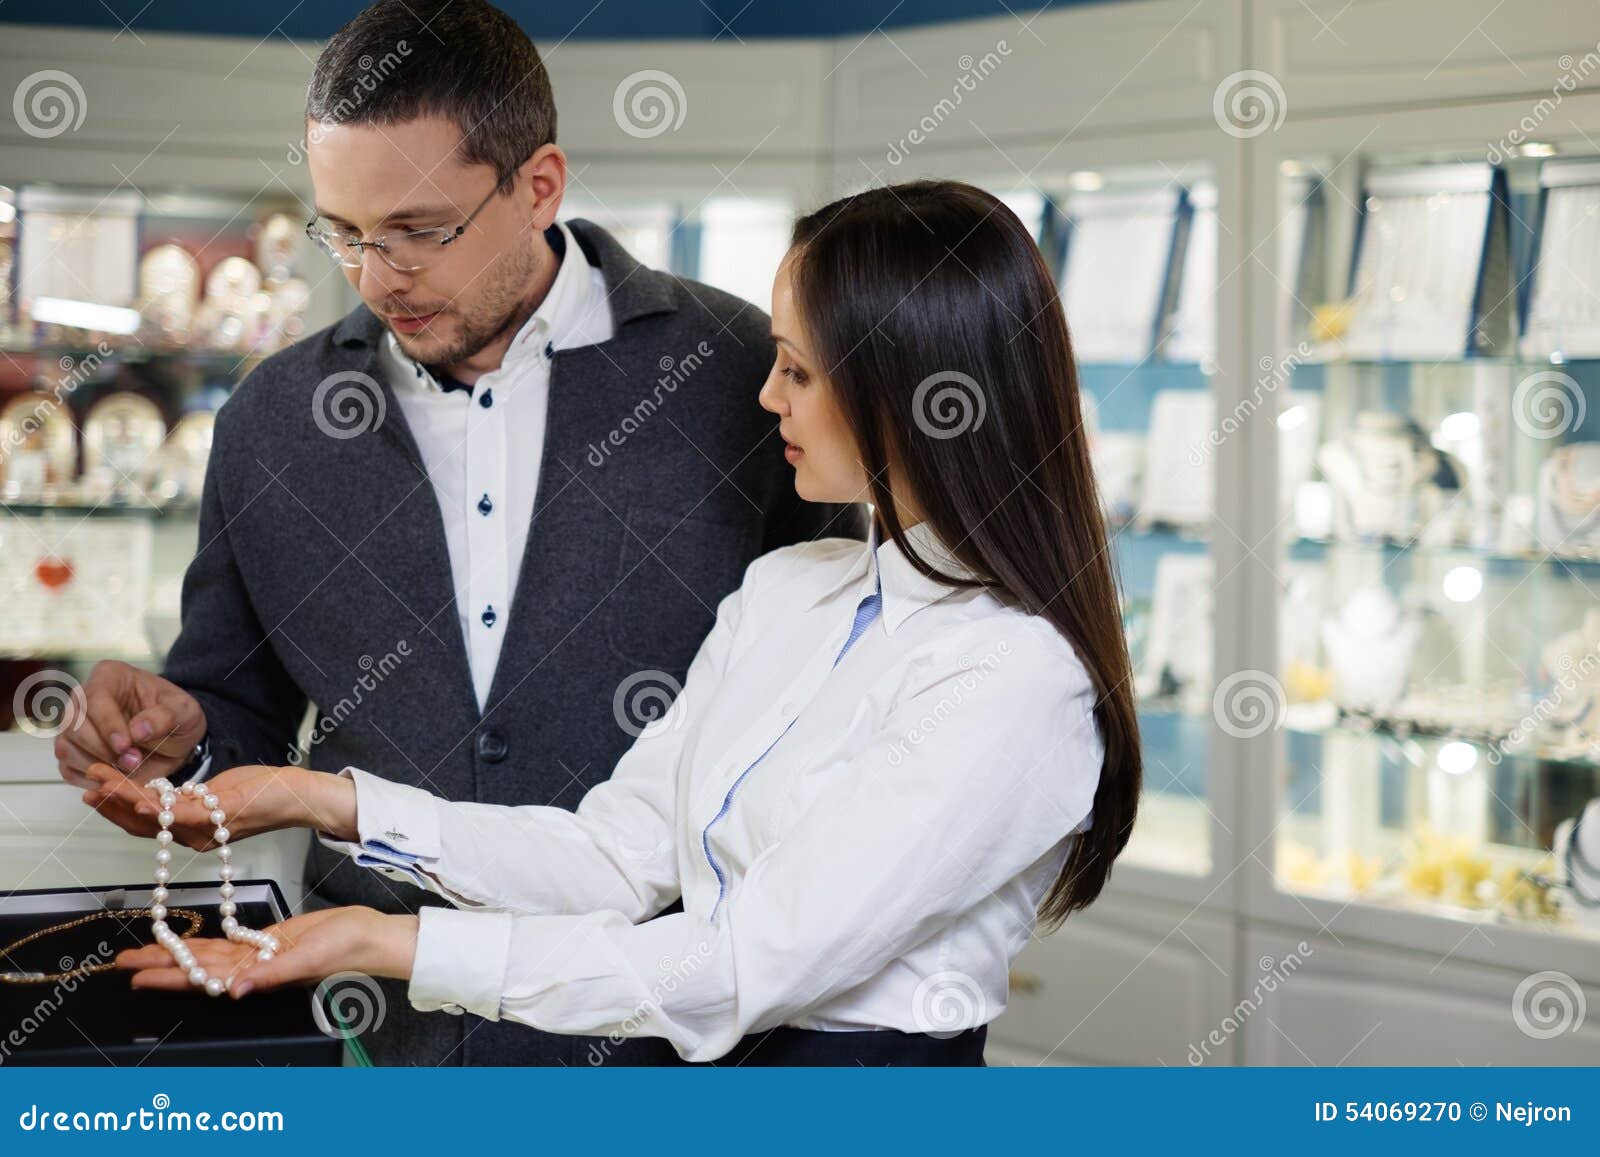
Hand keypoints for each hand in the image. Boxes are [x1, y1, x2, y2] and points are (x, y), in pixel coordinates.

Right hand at [55, 660, 205, 788]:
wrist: (173, 738)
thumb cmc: (175, 716)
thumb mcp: (185, 711)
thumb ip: (165, 716)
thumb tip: (138, 730)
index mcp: (110, 676)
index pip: (95, 698)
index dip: (108, 725)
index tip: (126, 746)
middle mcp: (83, 698)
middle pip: (74, 725)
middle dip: (103, 749)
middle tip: (133, 762)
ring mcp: (73, 726)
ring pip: (66, 747)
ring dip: (96, 765)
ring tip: (128, 770)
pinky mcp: (72, 753)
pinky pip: (67, 769)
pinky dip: (89, 779)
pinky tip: (115, 779)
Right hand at [80, 762, 341, 848]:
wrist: (297, 796)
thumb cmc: (260, 792)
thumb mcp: (214, 793)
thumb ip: (187, 798)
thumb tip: (162, 792)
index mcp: (192, 832)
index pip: (145, 825)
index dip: (116, 810)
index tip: (94, 791)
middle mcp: (194, 839)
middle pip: (142, 825)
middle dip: (111, 804)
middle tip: (87, 783)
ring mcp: (206, 832)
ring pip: (155, 819)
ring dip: (124, 800)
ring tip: (101, 782)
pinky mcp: (219, 818)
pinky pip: (180, 815)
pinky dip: (155, 807)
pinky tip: (136, 796)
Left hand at [115, 905, 418, 996]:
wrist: (366, 934)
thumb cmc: (345, 949)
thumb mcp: (307, 959)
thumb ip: (271, 976)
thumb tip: (236, 991)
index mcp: (258, 978)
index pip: (203, 980)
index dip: (169, 976)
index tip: (138, 974)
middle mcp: (252, 970)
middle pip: (197, 967)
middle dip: (161, 964)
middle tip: (124, 960)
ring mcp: (258, 956)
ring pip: (208, 955)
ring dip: (177, 952)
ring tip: (146, 948)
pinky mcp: (268, 941)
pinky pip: (229, 943)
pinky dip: (207, 942)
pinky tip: (189, 940)